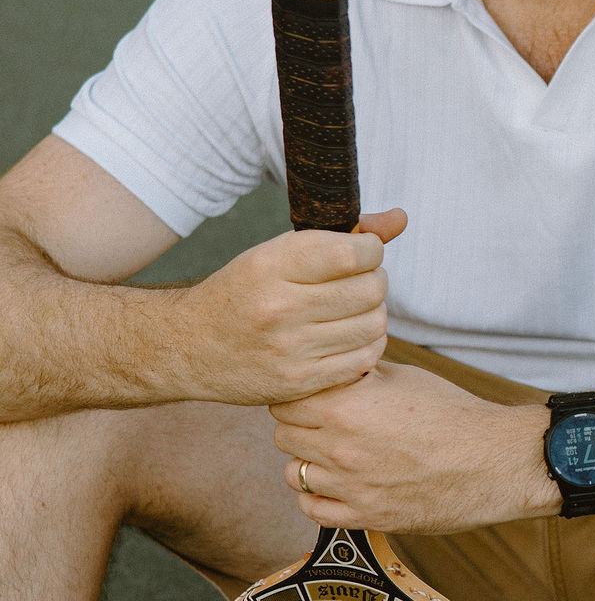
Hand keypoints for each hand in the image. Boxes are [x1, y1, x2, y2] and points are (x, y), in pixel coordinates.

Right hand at [176, 210, 404, 403]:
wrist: (189, 347)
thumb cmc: (243, 292)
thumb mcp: (276, 253)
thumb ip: (340, 237)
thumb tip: (400, 218)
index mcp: (271, 266)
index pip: (353, 253)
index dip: (372, 249)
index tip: (364, 252)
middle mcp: (279, 308)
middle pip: (369, 289)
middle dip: (375, 280)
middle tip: (361, 282)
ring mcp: (289, 349)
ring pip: (373, 325)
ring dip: (375, 313)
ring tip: (356, 309)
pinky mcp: (298, 382)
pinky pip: (364, 359)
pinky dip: (368, 344)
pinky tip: (351, 336)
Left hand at [270, 358, 554, 532]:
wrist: (494, 461)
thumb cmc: (454, 414)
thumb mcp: (403, 376)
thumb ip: (357, 373)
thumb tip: (330, 365)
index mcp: (345, 406)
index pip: (283, 400)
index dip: (296, 394)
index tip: (313, 394)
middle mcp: (340, 448)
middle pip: (283, 435)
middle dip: (300, 425)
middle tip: (325, 422)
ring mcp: (350, 486)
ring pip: (293, 474)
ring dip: (307, 461)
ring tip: (335, 454)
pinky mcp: (366, 516)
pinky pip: (313, 510)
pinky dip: (318, 496)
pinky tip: (339, 483)